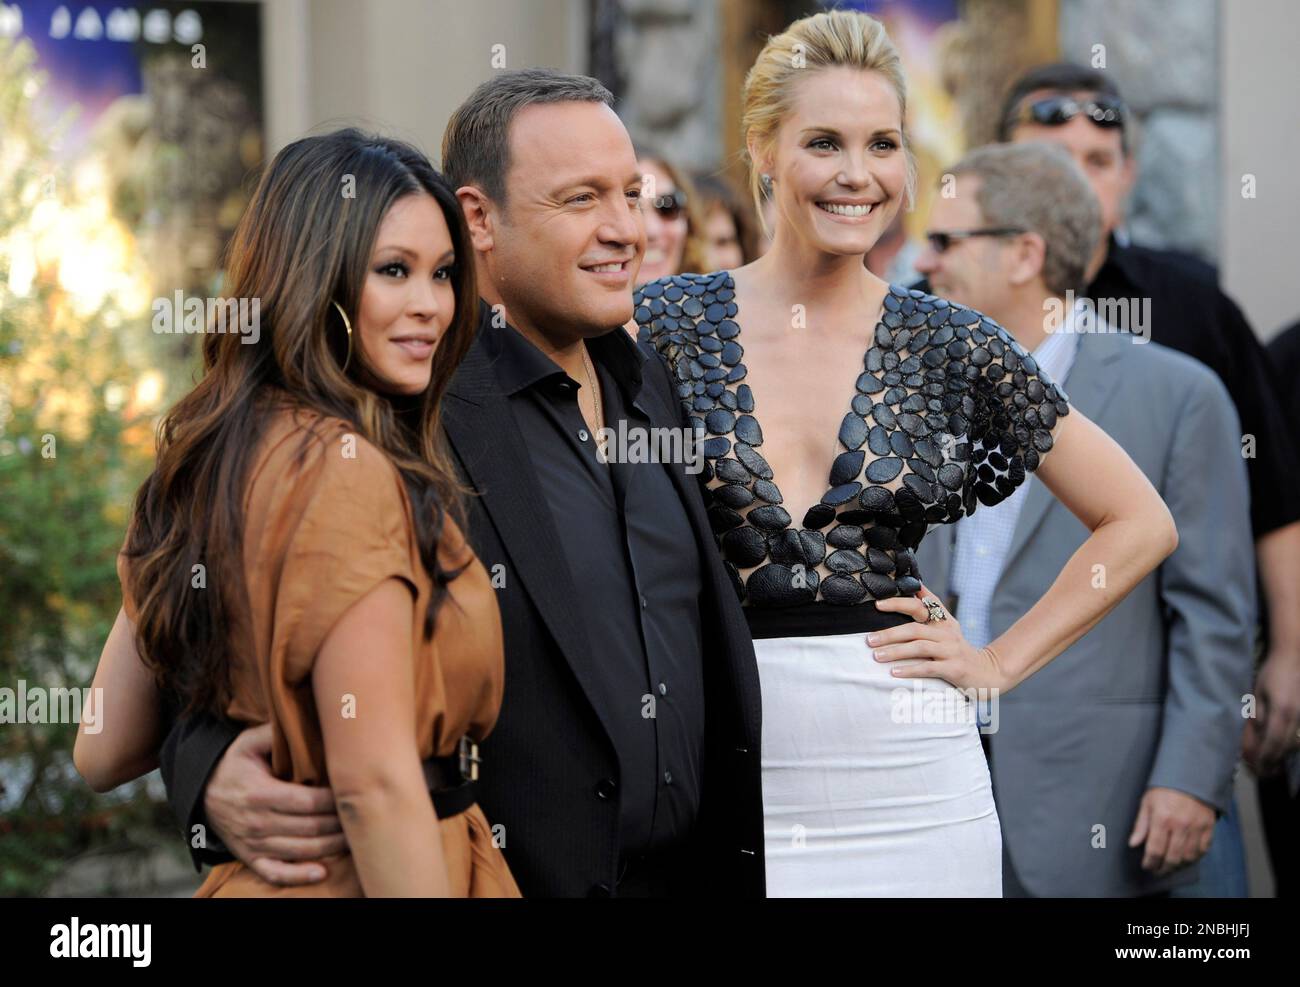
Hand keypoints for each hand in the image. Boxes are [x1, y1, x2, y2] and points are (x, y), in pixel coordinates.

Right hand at [203, 723, 345, 885]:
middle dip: (339, 823)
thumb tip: (301, 721)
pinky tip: (321, 872)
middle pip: (310, 827)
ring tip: (354, 839)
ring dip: (330, 847)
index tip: (354, 793)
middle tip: (362, 816)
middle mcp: (258, 822)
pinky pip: (275, 873)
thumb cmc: (232, 766)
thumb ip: (273, 733)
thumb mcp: (247, 743)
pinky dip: (298, 876)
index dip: (333, 801)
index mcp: (260, 793)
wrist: (200, 793)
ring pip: (300, 850)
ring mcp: (254, 843)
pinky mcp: (251, 858)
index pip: (308, 802)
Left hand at [869, 582, 1011, 691]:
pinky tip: (895, 672)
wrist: (989, 673)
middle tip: (869, 640)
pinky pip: (929, 667)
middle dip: (889, 634)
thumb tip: (917, 585)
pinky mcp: (954, 669)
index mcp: (944, 621)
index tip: (878, 604)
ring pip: (919, 647)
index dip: (899, 603)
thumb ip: (932, 608)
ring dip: (895, 651)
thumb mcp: (948, 627)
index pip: (921, 605)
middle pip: (914, 628)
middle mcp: (947, 633)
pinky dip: (910, 670)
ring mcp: (951, 650)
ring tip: (877, 656)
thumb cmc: (959, 651)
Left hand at [1128, 786, 1214, 875]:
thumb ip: (1141, 825)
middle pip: (1172, 857)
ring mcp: (1196, 827)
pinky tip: (1186, 859)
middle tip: (1158, 871)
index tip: (1147, 866)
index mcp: (1162, 818)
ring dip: (1179, 866)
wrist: (1190, 775)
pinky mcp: (1208, 827)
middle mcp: (1180, 825)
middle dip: (1163, 868)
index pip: (1155, 849)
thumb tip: (1133, 843)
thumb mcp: (1147, 802)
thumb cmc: (1165, 788)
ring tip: (1170, 867)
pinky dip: (1195, 858)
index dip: (1150, 862)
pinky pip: (1203, 850)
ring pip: (1189, 857)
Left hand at [1242, 647, 1299, 776]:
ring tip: (1269, 766)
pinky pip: (1298, 737)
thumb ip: (1257, 715)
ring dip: (1281, 756)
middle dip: (1273, 762)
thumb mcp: (1258, 693)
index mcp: (1282, 712)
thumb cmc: (1272, 673)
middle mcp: (1297, 718)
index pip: (1272, 742)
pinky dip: (1289, 747)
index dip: (1264, 757)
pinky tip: (1280, 751)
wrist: (1295, 659)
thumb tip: (1253, 737)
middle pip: (1285, 747)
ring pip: (1294, 745)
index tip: (1255, 767)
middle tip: (1260, 772)